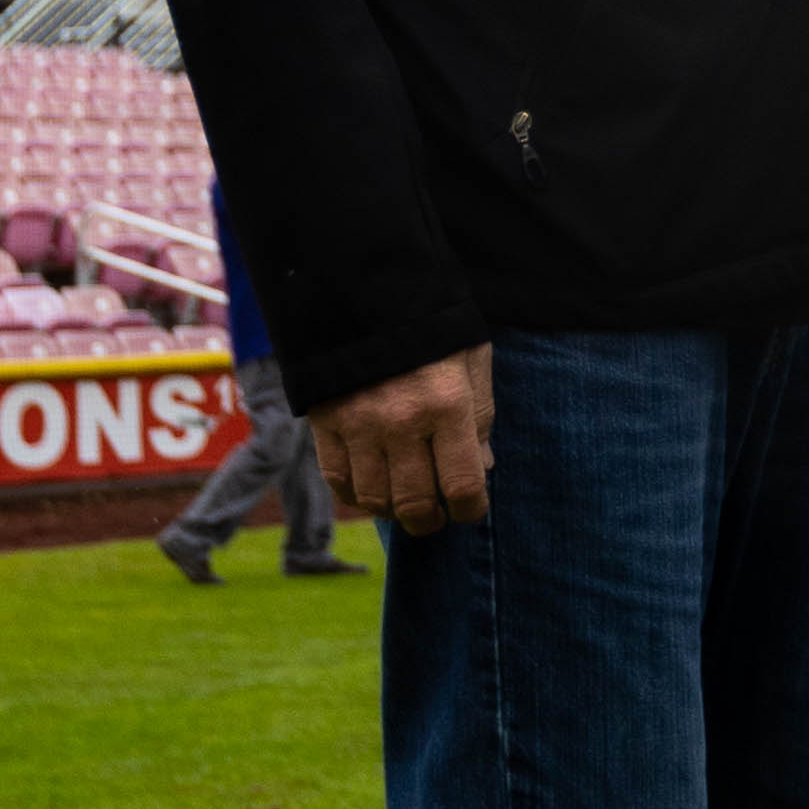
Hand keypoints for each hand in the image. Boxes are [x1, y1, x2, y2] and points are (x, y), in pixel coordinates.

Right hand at [311, 343, 495, 534]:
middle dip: (431, 520)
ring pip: (374, 498)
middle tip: (437, 519)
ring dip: (394, 511)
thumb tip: (482, 468)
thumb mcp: (472, 358)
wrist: (365, 288)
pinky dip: (356, 496)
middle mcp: (402, 423)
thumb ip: (479, 415)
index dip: (471, 510)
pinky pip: (338, 481)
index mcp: (448, 404)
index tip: (471, 511)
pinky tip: (372, 490)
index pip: (463, 484)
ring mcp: (359, 426)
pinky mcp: (326, 424)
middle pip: (415, 502)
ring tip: (407, 504)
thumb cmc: (432, 324)